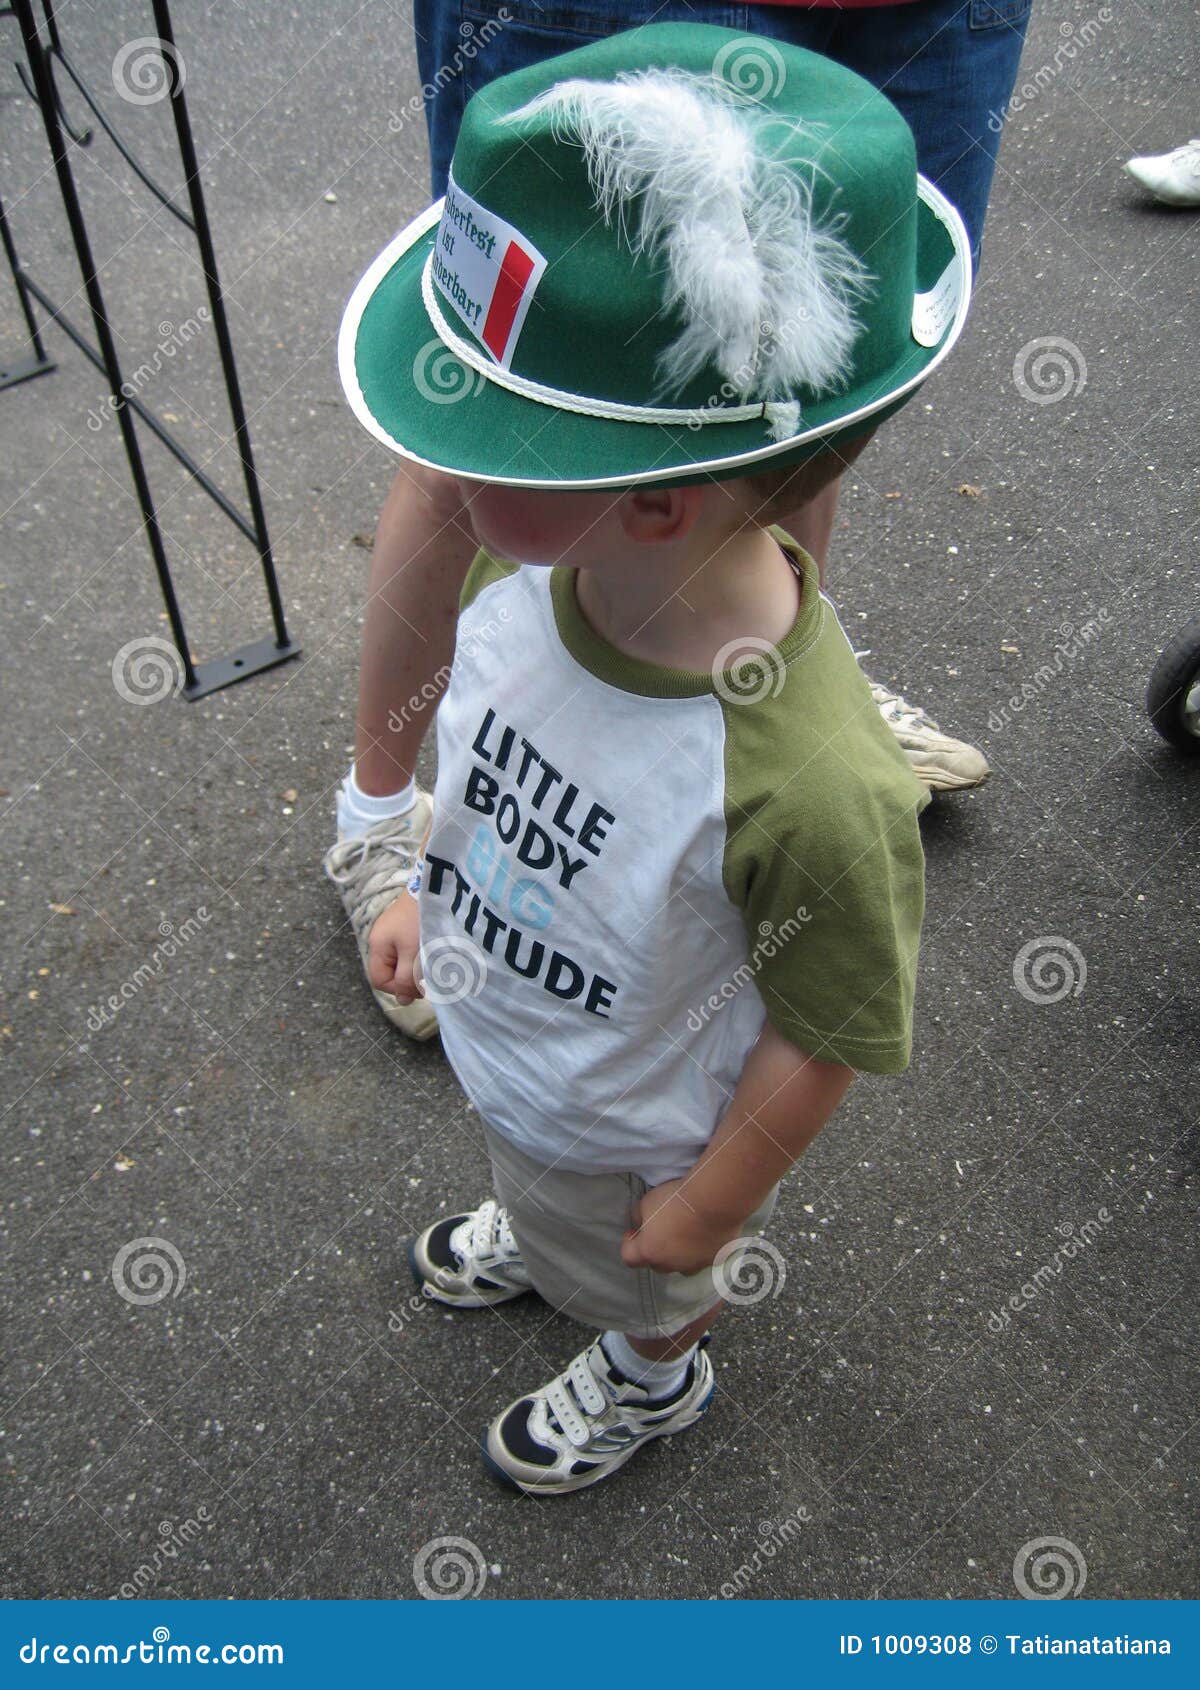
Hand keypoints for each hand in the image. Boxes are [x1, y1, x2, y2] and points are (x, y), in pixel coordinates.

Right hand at [367, 892, 422, 1003]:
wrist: (432, 888)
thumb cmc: (419, 922)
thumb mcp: (412, 954)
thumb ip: (406, 979)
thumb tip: (402, 1001)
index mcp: (377, 946)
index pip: (379, 980)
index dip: (397, 989)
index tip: (418, 987)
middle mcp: (381, 939)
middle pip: (389, 971)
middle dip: (407, 978)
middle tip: (427, 976)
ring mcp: (392, 931)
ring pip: (400, 961)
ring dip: (414, 966)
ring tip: (431, 964)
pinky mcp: (405, 925)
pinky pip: (407, 949)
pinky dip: (418, 954)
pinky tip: (430, 951)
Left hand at [620, 1177, 745, 1277]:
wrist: (713, 1201)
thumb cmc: (677, 1199)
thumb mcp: (646, 1201)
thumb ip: (638, 1216)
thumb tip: (640, 1222)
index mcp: (650, 1251)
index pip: (629, 1257)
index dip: (628, 1244)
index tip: (634, 1231)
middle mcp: (671, 1264)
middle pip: (657, 1264)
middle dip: (655, 1250)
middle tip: (660, 1230)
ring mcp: (695, 1264)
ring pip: (682, 1265)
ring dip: (679, 1254)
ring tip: (684, 1233)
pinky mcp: (715, 1259)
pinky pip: (705, 1258)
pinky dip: (702, 1249)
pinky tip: (705, 1232)